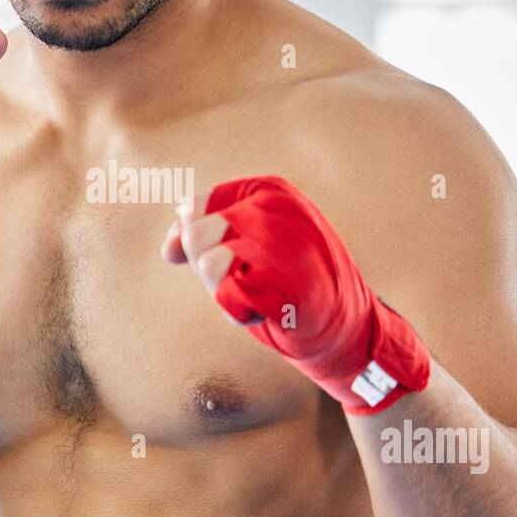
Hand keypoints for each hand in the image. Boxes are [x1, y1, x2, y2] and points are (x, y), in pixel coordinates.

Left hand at [162, 175, 430, 414]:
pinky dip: (239, 311)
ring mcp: (286, 244)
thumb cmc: (289, 282)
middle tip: (241, 280)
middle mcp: (279, 209)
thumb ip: (207, 237)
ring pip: (210, 263)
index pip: (196, 207)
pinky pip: (230, 296)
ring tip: (257, 292)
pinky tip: (266, 310)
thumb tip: (169, 249)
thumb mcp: (248, 247)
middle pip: (197, 235)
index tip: (193, 256)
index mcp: (270, 192)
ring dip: (223, 290)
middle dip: (205, 268)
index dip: (186, 238)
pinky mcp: (289, 283)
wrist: (347, 324)